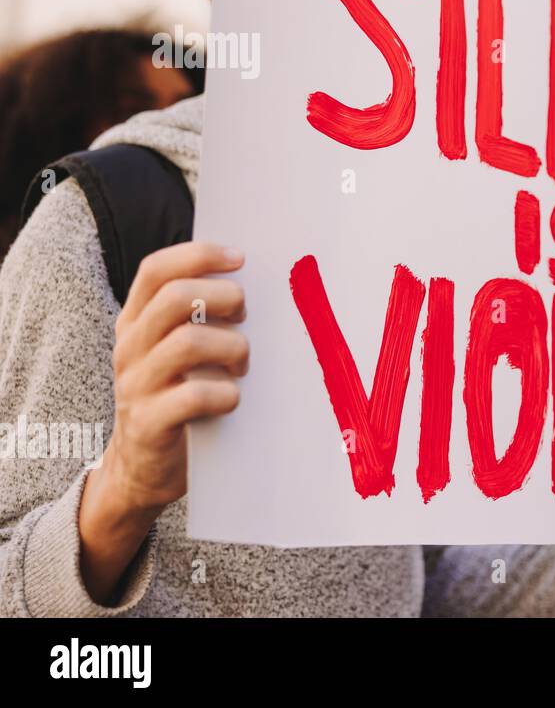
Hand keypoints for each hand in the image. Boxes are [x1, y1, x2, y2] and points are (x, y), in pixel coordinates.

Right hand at [96, 242, 247, 516]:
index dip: (199, 255)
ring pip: (187, 343)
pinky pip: (194, 396)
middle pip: (174, 298)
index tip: (240, 259)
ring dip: (231, 348)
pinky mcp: (149, 424)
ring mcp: (136, 386)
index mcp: (136, 322)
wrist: (142, 469)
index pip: (156, 270)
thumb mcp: (178, 351)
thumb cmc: (177, 397)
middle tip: (245, 317)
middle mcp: (130, 348)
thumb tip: (253, 278)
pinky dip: (225, 394)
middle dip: (224, 298)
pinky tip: (233, 399)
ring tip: (241, 365)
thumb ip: (198, 316)